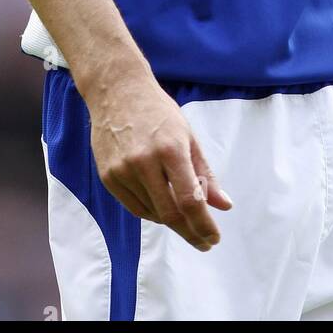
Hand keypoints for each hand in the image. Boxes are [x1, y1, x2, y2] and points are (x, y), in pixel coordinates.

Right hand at [87, 69, 231, 250]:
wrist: (117, 91)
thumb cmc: (158, 111)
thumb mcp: (188, 136)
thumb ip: (205, 173)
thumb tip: (224, 206)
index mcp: (170, 149)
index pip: (190, 200)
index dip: (204, 225)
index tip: (214, 238)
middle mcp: (144, 162)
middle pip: (170, 214)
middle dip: (191, 233)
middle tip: (203, 242)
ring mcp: (123, 170)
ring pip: (152, 213)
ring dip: (171, 222)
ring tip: (184, 218)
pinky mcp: (108, 176)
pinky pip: (133, 207)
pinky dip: (151, 213)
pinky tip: (162, 208)